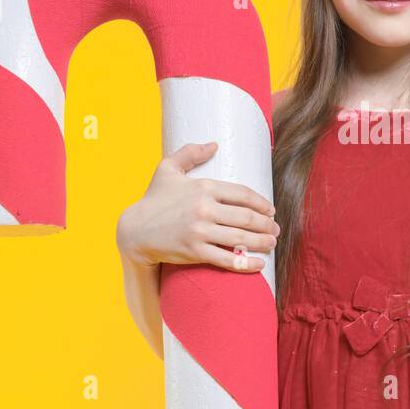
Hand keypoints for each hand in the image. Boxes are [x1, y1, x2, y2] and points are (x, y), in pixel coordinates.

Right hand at [115, 141, 279, 272]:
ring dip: (263, 241)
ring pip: (242, 238)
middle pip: (247, 217)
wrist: (134, 231)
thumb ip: (190, 153)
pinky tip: (258, 264)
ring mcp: (200, 231)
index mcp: (203, 187)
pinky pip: (228, 259)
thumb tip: (214, 144)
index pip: (243, 193)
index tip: (270, 209)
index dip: (261, 202)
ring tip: (271, 243)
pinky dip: (246, 263)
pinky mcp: (195, 252)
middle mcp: (204, 208)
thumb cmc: (153, 199)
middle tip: (275, 228)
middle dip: (267, 224)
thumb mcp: (167, 169)